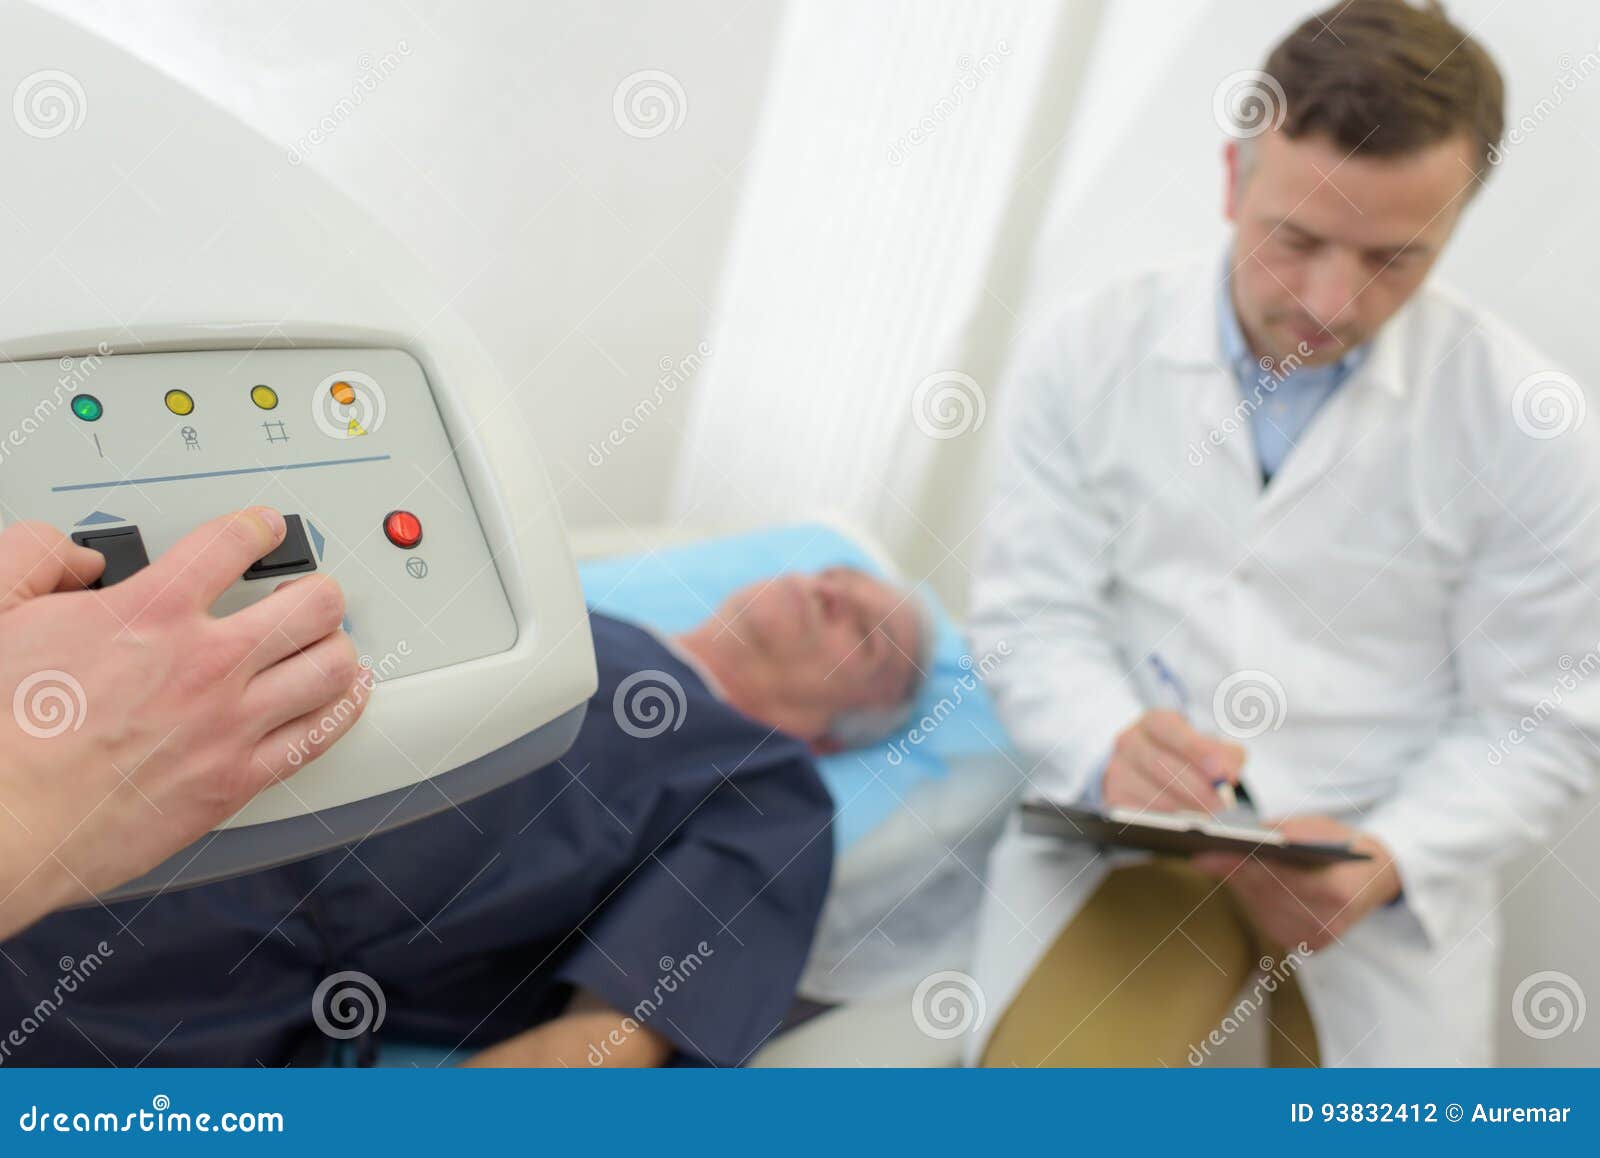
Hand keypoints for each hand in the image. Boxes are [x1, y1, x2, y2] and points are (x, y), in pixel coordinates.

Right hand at [0, 509, 369, 936]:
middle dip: (316, 591)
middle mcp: (204, 664)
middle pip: (312, 604)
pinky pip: (319, 736)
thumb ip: (36, 559)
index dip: (256, 527)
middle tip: (306, 594)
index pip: (231, 544)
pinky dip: (344, 708)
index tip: (263, 528)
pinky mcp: (236, 781)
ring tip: (326, 642)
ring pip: (330, 667)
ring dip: (334, 646)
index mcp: (150, 613)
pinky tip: (345, 695)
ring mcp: (228, 725)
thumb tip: (77, 554)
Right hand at [1102, 709, 1244, 812]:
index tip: (1221, 772)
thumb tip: (1228, 774)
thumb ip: (1224, 755)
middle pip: (1163, 765)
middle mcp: (1130, 740)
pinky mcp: (1114, 796)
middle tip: (1221, 802)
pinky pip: (1143, 813)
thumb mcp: (1205, 745)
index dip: (1198, 751)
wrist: (1141, 766)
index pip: (1173, 731)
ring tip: (1207, 811)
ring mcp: (1118, 769)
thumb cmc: (1181, 754)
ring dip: (1185, 806)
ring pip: (1154, 794)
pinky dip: (1168, 818)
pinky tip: (1184, 817)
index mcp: (1154, 721)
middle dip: (1197, 787)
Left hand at [1192, 815, 1401, 950]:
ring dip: (1239, 885)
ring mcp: (1317, 940)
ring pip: (1261, 909)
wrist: (1378, 878)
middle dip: (1232, 871)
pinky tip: (1240, 879)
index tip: (1206, 853)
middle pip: (1264, 894)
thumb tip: (1239, 834)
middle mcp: (1327, 923)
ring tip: (1215, 861)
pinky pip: (1268, 920)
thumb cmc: (1344, 845)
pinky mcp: (1309, 947)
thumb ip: (1283, 832)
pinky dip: (1253, 898)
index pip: (1277, 878)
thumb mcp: (1318, 827)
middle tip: (1201, 852)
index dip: (1239, 865)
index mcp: (1337, 891)